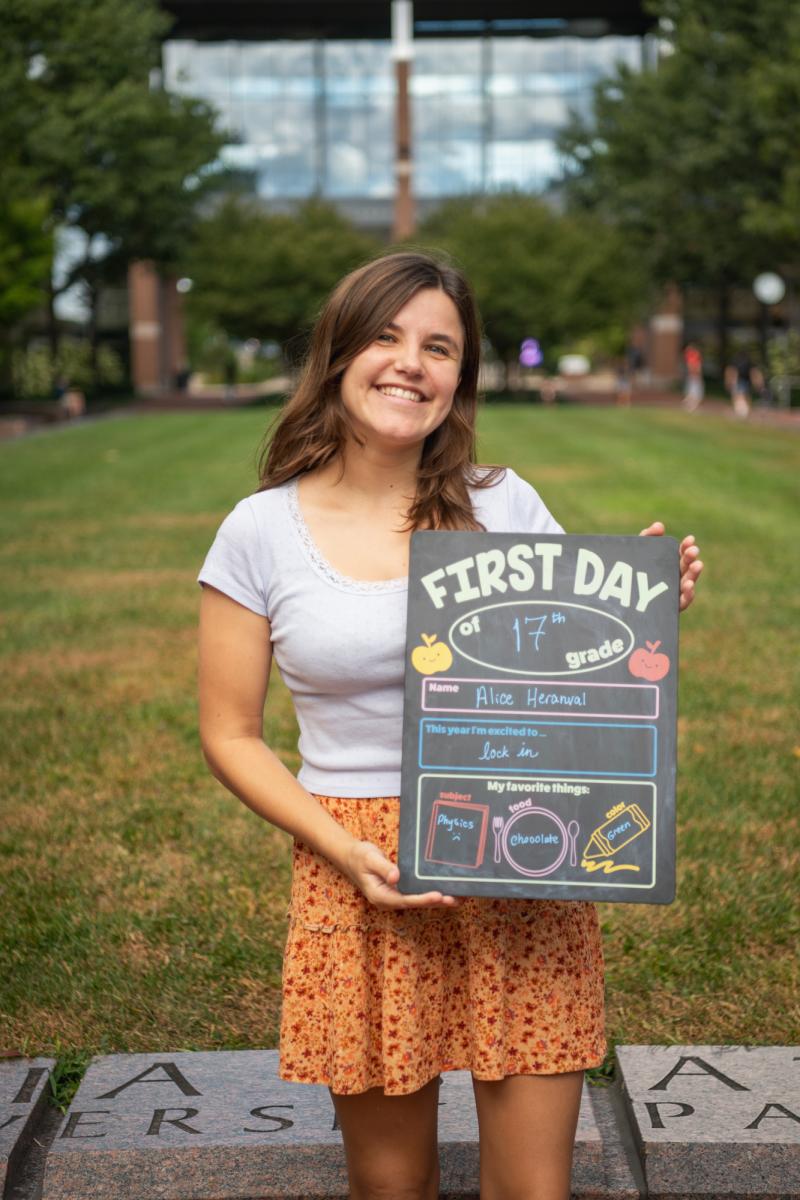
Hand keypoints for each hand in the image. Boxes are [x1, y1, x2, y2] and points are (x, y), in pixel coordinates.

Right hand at [342, 839, 458, 909]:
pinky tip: (446, 890)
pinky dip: (431, 893)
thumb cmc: (360, 857)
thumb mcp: (369, 859)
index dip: (423, 899)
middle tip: (456, 899)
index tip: (439, 896)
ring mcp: (395, 896)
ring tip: (458, 898)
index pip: (405, 900)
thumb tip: (396, 878)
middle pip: (416, 904)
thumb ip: (384, 868)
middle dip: (436, 902)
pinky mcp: (400, 890)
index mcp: (381, 896)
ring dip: (438, 900)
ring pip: (419, 901)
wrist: (351, 857)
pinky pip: (417, 894)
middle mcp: (389, 900)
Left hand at [639, 522, 703, 611]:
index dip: (686, 546)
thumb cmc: (630, 571)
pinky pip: (682, 602)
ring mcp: (673, 593)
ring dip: (693, 574)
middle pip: (686, 567)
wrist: (617, 598)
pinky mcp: (669, 608)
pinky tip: (689, 585)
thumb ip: (647, 537)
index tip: (690, 539)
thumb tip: (659, 525)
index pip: (682, 554)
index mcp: (670, 564)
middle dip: (691, 558)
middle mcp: (674, 578)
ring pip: (687, 583)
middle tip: (693, 551)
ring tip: (697, 565)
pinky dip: (688, 594)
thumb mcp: (637, 552)